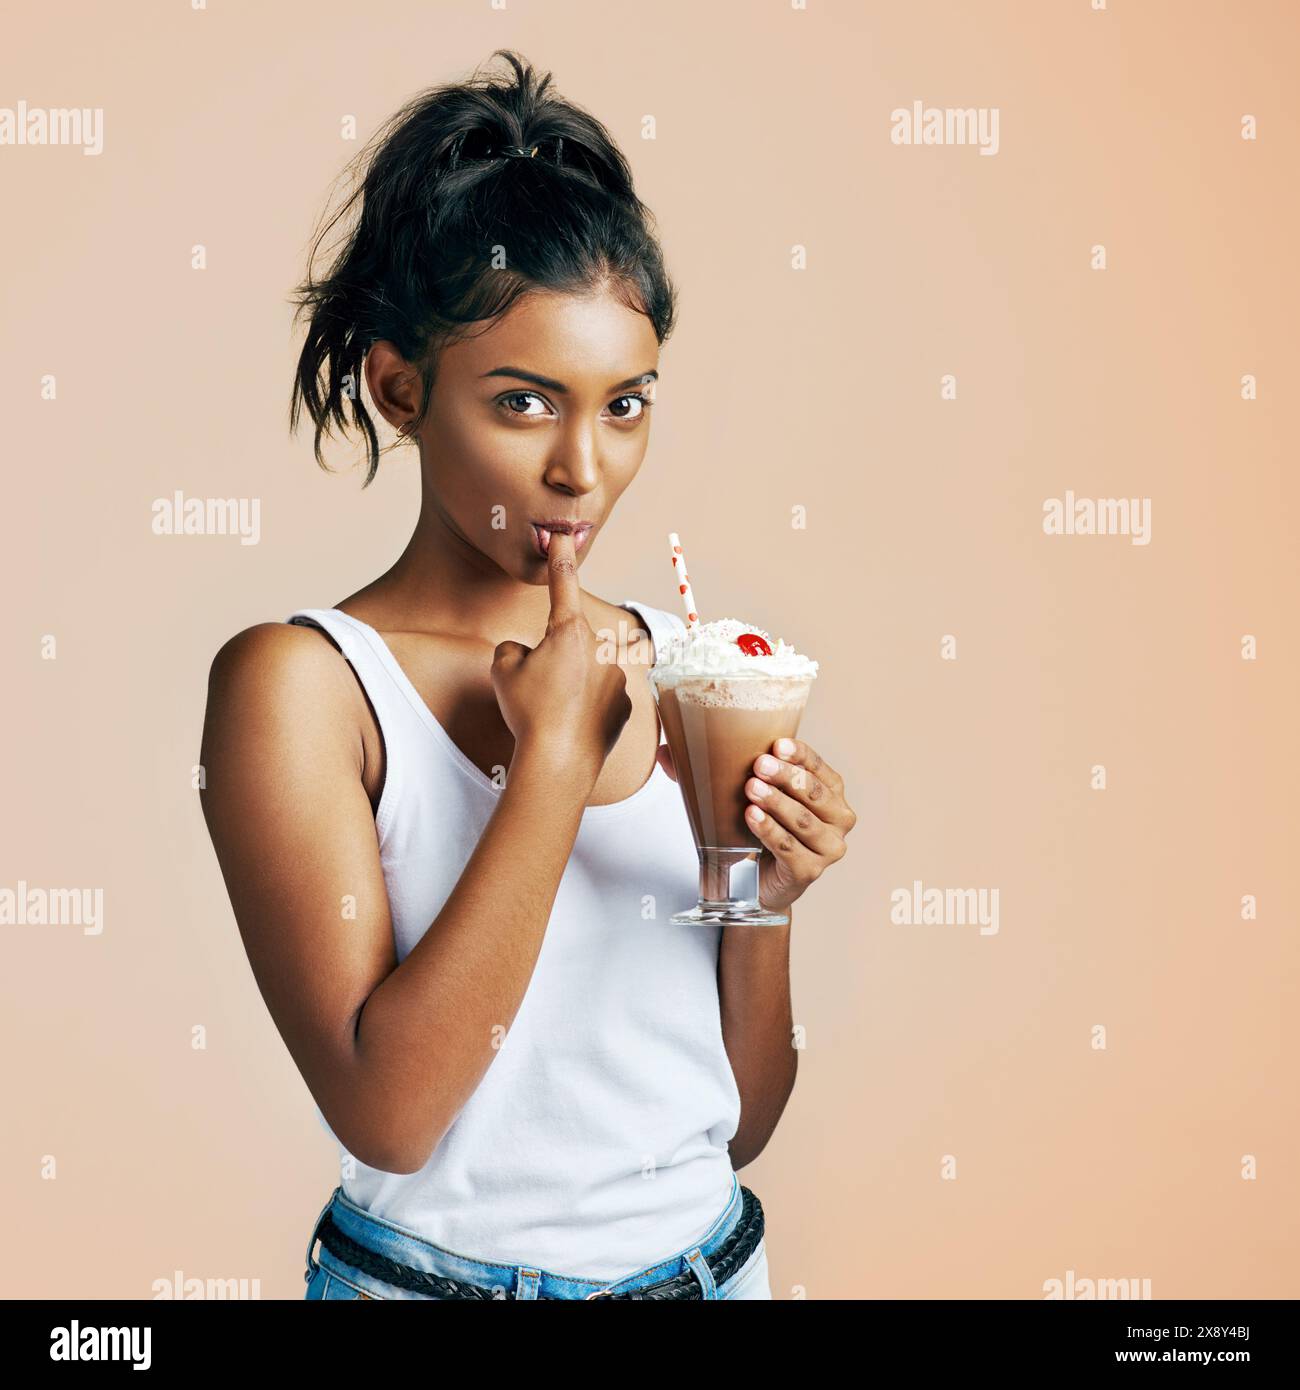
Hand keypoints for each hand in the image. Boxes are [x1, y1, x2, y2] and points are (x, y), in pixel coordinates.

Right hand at [491, 530, 631, 785]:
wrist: (559, 761)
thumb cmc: (529, 712)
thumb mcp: (503, 670)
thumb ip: (514, 650)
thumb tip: (529, 654)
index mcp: (569, 631)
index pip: (563, 585)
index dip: (560, 558)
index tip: (561, 537)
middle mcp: (601, 649)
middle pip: (570, 643)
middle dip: (555, 659)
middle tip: (539, 689)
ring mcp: (618, 677)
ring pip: (586, 672)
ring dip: (571, 685)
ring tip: (555, 711)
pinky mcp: (626, 705)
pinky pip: (601, 698)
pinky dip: (586, 709)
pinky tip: (573, 725)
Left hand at [743, 738, 854, 912]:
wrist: (761, 879)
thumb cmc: (770, 828)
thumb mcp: (775, 797)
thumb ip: (772, 775)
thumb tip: (747, 745)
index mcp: (834, 795)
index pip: (820, 769)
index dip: (800, 755)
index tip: (777, 744)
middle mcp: (840, 821)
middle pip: (814, 793)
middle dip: (785, 776)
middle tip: (759, 764)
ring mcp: (829, 849)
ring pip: (802, 820)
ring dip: (776, 801)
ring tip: (752, 787)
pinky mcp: (810, 871)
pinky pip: (788, 846)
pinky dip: (768, 829)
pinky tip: (751, 815)